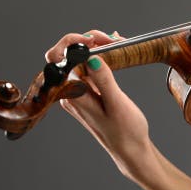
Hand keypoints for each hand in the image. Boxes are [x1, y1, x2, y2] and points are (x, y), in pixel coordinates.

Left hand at [48, 30, 155, 181]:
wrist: (131, 150)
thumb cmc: (126, 132)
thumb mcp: (117, 104)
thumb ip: (104, 80)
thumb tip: (92, 58)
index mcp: (73, 94)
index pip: (59, 59)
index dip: (73, 42)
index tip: (95, 40)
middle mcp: (71, 92)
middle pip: (69, 55)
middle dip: (89, 41)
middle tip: (113, 39)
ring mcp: (80, 92)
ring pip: (81, 60)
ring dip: (98, 47)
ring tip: (119, 43)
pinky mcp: (90, 92)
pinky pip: (89, 68)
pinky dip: (101, 56)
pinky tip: (115, 50)